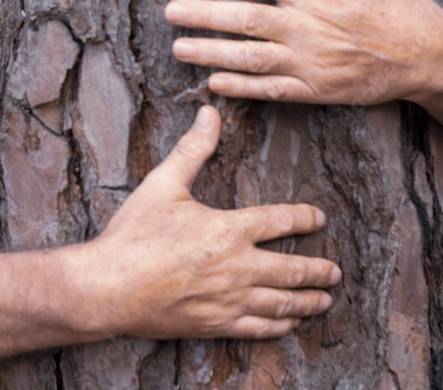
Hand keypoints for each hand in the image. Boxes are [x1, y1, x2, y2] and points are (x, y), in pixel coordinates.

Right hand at [83, 105, 340, 339]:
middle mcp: (238, 267)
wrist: (108, 288)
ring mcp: (228, 300)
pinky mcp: (214, 324)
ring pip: (281, 304)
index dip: (304, 218)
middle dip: (318, 270)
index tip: (318, 219)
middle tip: (334, 271)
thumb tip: (209, 113)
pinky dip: (279, 327)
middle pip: (292, 270)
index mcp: (230, 229)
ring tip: (325, 300)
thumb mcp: (162, 184)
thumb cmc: (133, 235)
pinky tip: (288, 324)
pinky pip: (258, 329)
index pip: (280, 221)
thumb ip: (193, 149)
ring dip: (307, 301)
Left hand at [164, 0, 442, 106]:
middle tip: (168, 11)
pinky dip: (241, 88)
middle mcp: (308, 27)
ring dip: (212, 54)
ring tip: (178, 48)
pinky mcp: (316, 90)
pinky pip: (272, 91)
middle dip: (204, 16)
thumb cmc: (397, 0)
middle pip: (246, 21)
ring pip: (252, 60)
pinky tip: (212, 83)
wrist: (428, 55)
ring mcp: (311, 63)